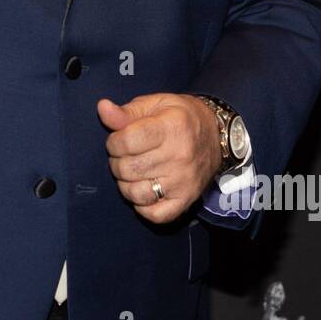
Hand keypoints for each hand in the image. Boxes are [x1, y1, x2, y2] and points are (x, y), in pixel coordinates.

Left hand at [97, 92, 221, 223]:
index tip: (119, 139)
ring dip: (126, 184)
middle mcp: (179, 156)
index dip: (114, 141)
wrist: (218, 135)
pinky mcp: (186, 200)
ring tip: (132, 172)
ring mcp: (183, 181)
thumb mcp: (156, 104)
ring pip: (136, 193)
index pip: (126, 142)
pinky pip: (155, 215)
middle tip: (125, 155)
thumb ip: (127, 111)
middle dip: (117, 161)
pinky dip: (142, 206)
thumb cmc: (180, 117)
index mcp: (171, 127)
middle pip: (128, 168)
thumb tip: (102, 108)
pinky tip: (144, 190)